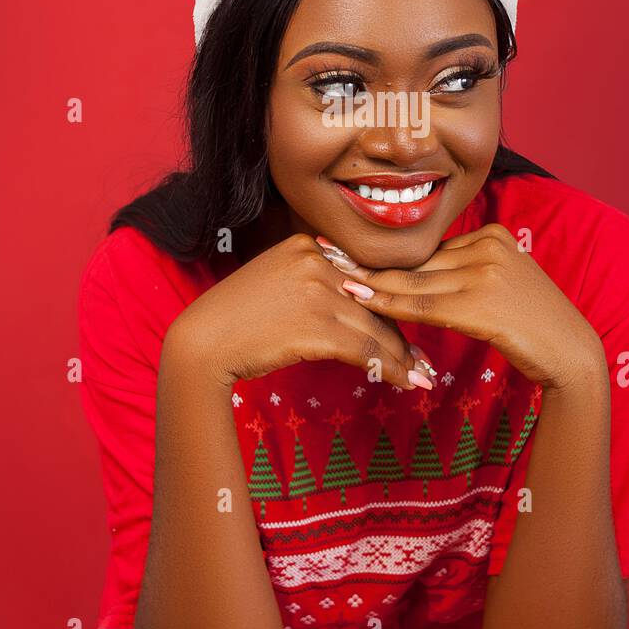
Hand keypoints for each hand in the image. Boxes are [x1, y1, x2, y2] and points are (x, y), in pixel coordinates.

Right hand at [164, 232, 435, 391]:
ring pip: (376, 328)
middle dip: (403, 335)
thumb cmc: (236, 318)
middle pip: (374, 303)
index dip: (390, 307)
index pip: (362, 278)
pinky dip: (390, 369)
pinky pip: (366, 350)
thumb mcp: (277, 279)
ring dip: (404, 358)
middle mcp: (317, 262)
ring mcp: (317, 291)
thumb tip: (357, 308)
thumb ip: (314, 282)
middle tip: (426, 361)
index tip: (410, 328)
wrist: (203, 341)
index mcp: (308, 245)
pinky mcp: (316, 325)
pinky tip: (404, 382)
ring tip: (423, 378)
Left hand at [317, 224, 606, 391]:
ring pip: (414, 281)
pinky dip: (388, 303)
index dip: (388, 255)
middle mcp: (488, 246)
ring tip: (334, 276)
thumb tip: (419, 276)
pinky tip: (361, 299)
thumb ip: (465, 272)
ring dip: (370, 281)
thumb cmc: (534, 324)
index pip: (429, 249)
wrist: (570, 352)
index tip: (349, 247)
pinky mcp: (480, 304)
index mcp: (492, 235)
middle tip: (326, 252)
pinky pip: (422, 304)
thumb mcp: (501, 283)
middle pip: (418, 260)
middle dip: (370, 260)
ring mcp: (485, 273)